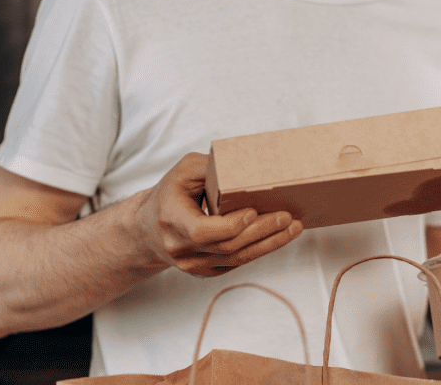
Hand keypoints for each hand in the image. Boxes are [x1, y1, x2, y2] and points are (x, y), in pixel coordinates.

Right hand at [136, 152, 302, 276]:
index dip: (231, 225)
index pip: (203, 232)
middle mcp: (180, 248)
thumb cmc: (170, 194)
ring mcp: (191, 265)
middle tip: (288, 218)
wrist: (147, 229)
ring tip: (293, 228)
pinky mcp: (204, 272)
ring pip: (236, 259)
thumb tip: (247, 168)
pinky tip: (278, 237)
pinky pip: (236, 263)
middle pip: (227, 246)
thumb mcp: (183, 171)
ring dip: (268, 243)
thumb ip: (212, 168)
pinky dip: (259, 250)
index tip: (254, 211)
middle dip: (261, 231)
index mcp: (172, 219)